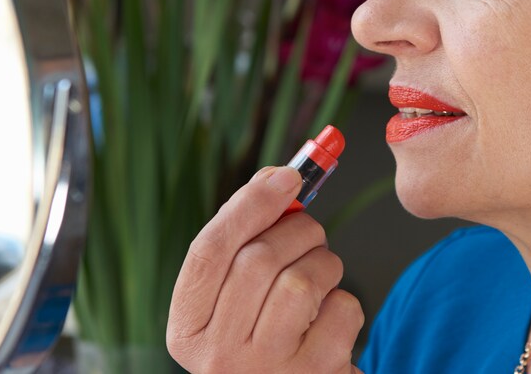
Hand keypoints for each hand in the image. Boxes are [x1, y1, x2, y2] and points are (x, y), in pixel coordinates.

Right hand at [167, 166, 364, 373]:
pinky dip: (343, 301)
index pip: (208, 252)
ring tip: (320, 279)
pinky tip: (329, 320)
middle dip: (296, 230)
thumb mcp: (237, 297)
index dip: (249, 205)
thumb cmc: (267, 335)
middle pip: (257, 259)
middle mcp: (218, 356)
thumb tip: (276, 178)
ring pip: (301, 279)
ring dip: (323, 263)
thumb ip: (245, 239)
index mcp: (187, 330)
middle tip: (310, 232)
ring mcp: (267, 368)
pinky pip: (341, 307)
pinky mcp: (316, 373)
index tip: (287, 176)